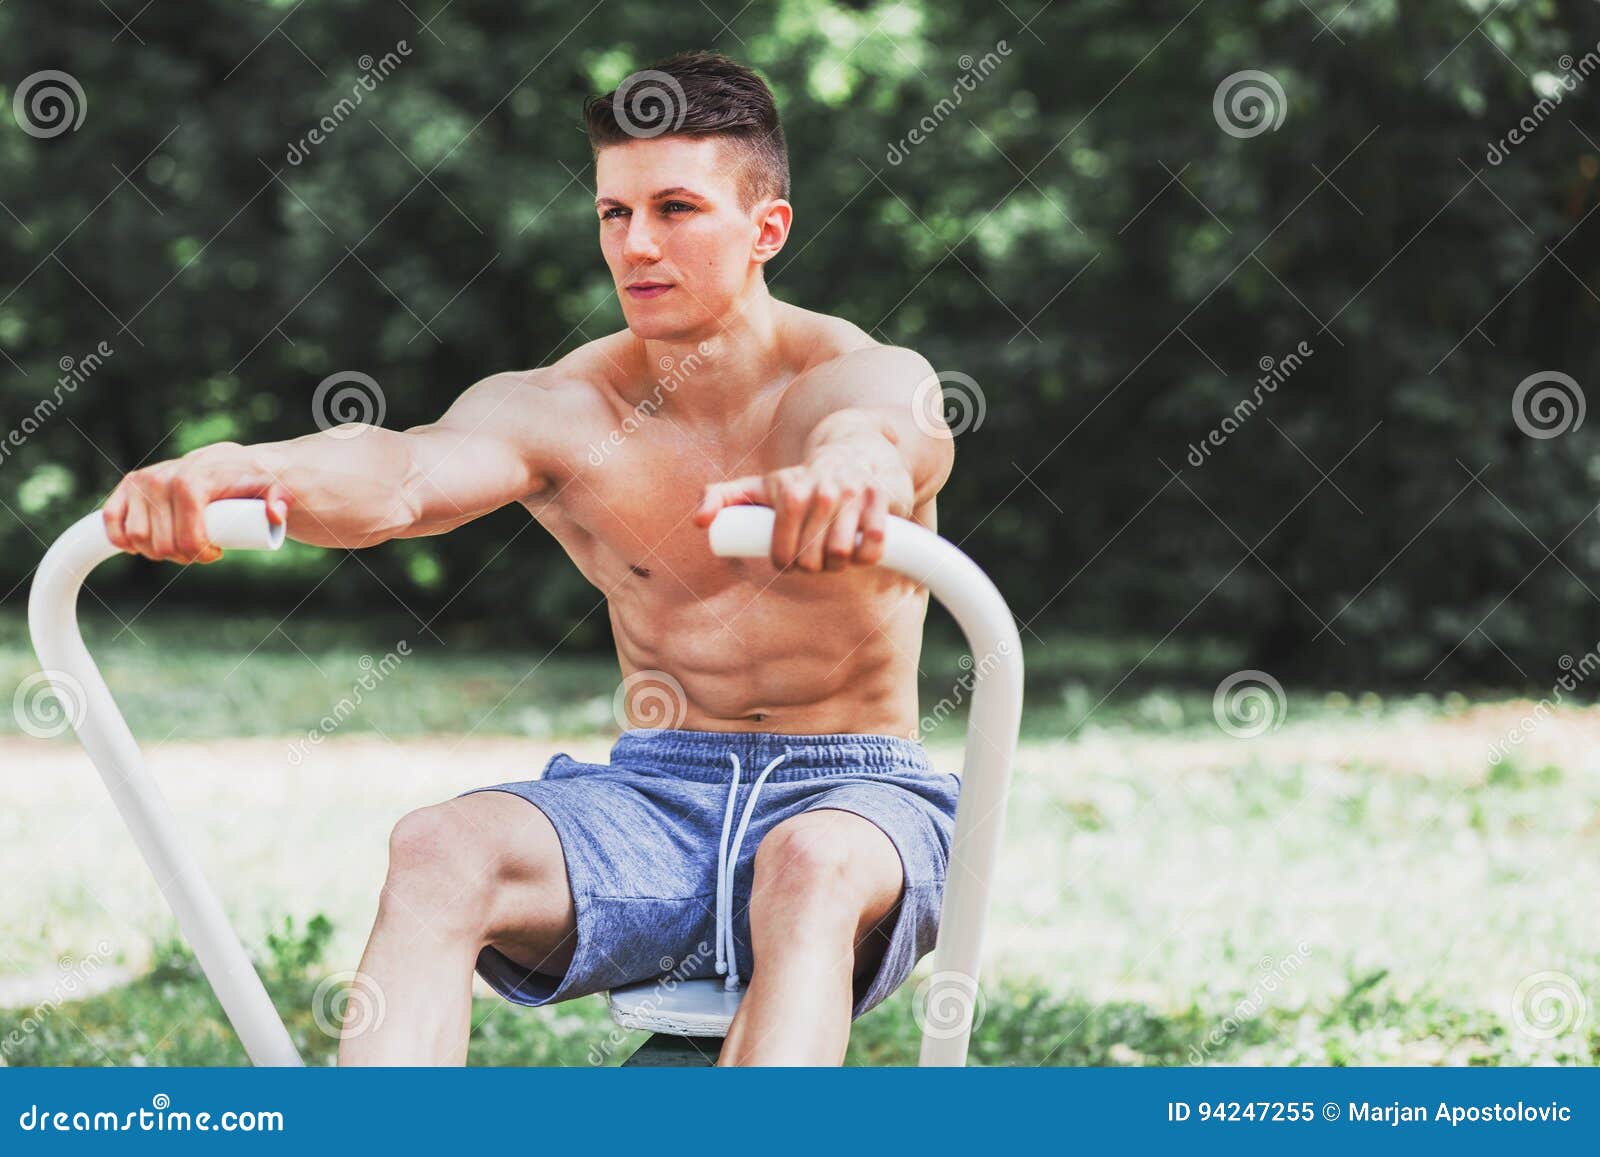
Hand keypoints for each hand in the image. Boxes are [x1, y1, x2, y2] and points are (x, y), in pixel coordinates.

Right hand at [103, 447, 290, 563]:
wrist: (237, 463)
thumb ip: (280, 499)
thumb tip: (275, 514)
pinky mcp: (129, 486)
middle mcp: (162, 478)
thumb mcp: (273, 488)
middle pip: (161, 543)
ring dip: (157, 552)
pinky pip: (111, 521)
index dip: (200, 553)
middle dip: (182, 555)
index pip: (187, 536)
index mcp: (192, 480)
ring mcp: (142, 481)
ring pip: (137, 539)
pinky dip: (122, 539)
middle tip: (202, 551)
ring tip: (181, 545)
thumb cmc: (255, 480)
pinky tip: (139, 546)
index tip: (217, 553)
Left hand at [693, 460, 891, 571]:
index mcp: (789, 490)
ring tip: (834, 556)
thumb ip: (720, 497)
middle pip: (813, 558)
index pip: (783, 550)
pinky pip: (876, 544)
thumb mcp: (760, 484)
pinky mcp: (882, 497)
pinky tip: (862, 552)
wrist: (855, 449)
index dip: (784, 563)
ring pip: (843, 554)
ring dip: (839, 565)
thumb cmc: (801, 478)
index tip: (788, 561)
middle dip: (812, 567)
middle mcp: (822, 489)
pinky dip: (869, 556)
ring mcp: (854, 493)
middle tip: (813, 560)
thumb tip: (698, 522)